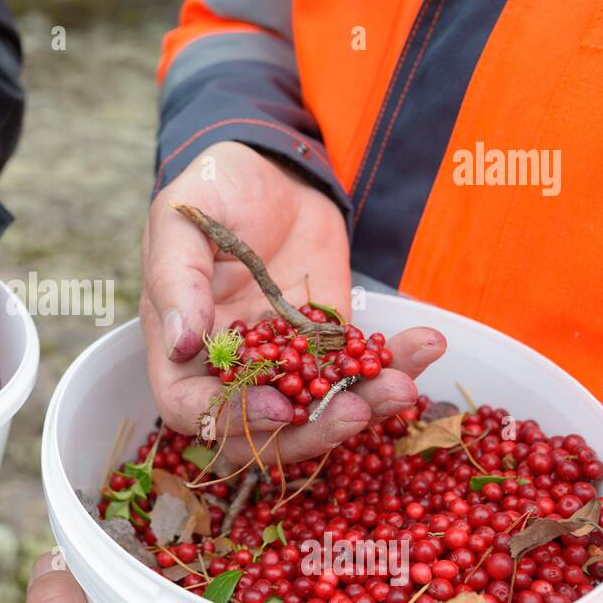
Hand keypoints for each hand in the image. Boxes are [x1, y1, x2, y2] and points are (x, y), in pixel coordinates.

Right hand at [141, 142, 445, 465]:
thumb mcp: (182, 220)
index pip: (193, 409)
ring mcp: (283, 363)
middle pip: (261, 433)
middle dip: (312, 434)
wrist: (273, 167)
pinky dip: (396, 365)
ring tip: (403, 386)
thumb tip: (182, 343)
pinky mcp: (329, 345)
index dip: (233, 419)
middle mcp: (230, 369)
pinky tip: (426, 344)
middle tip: (358, 410)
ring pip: (318, 414)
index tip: (281, 408)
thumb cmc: (214, 189)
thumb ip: (176, 279)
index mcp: (180, 349)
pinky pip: (361, 371)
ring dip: (363, 408)